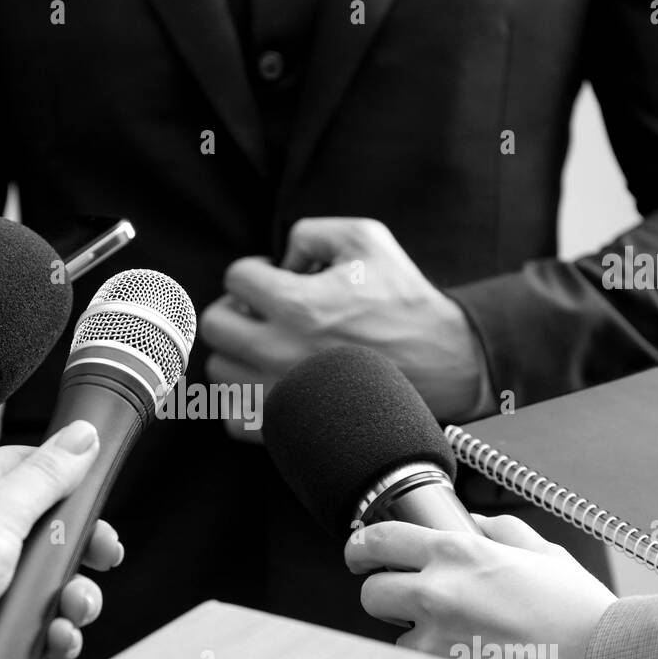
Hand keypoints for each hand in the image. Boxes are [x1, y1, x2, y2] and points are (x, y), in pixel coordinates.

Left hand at [0, 421, 120, 658]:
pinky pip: (27, 633)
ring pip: (45, 590)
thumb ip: (49, 476)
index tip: (101, 511)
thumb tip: (84, 433)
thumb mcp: (2, 509)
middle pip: (50, 539)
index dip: (76, 491)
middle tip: (102, 563)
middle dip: (82, 556)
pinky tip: (55, 641)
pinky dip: (49, 639)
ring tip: (74, 610)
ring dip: (72, 602)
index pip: (38, 475)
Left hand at [200, 218, 491, 441]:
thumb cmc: (405, 301)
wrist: (442, 363)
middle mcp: (279, 352)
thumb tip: (279, 259)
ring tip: (270, 345)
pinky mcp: (288, 426)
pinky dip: (244, 399)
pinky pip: (234, 417)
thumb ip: (310, 232)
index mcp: (296, 305)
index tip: (276, 278)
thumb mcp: (366, 238)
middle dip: (237, 309)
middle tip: (265, 311)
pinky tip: (271, 381)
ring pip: (220, 369)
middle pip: (214, 325)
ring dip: (238, 352)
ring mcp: (280, 394)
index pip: (235, 278)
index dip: (255, 270)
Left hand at [346, 516, 616, 658]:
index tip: (361, 549)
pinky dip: (430, 657)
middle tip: (398, 589)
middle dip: (380, 589)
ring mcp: (436, 636)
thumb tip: (477, 523)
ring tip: (447, 627)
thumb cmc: (577, 608)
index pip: (380, 540)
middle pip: (369, 591)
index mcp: (458, 552)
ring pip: (391, 631)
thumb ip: (500, 530)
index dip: (361, 544)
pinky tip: (462, 651)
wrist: (601, 658)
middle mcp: (437, 591)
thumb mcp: (541, 551)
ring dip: (409, 627)